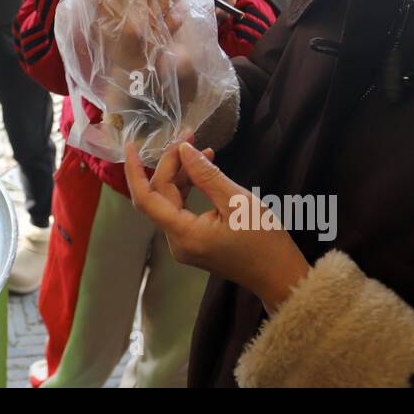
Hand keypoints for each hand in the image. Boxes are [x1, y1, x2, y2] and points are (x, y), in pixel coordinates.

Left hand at [123, 141, 309, 313]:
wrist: (281, 277)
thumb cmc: (265, 241)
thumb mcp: (238, 201)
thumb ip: (206, 175)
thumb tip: (183, 150)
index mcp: (184, 234)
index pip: (146, 199)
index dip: (134, 171)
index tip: (132, 146)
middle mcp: (177, 242)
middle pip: (160, 196)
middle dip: (170, 164)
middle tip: (189, 136)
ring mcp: (184, 244)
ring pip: (170, 201)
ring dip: (181, 174)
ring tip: (200, 148)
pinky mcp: (194, 242)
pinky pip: (182, 209)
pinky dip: (189, 188)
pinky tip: (203, 169)